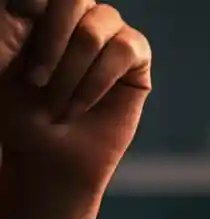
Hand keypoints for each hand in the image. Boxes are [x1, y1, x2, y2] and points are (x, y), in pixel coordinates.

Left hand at [0, 0, 150, 218]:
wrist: (45, 152)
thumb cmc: (15, 108)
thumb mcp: (1, 55)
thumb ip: (14, 18)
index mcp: (41, 7)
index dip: (35, 10)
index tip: (19, 51)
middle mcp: (76, 12)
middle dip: (50, 45)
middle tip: (34, 81)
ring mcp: (108, 32)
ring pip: (97, 27)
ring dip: (72, 71)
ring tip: (58, 101)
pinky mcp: (135, 57)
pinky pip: (124, 50)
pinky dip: (98, 81)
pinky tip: (81, 104)